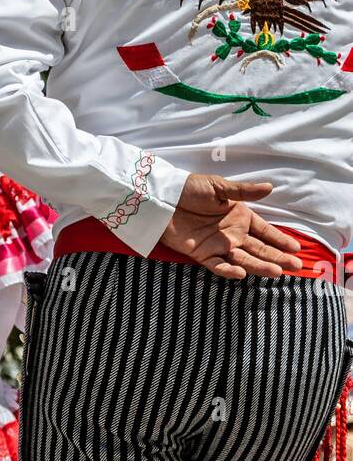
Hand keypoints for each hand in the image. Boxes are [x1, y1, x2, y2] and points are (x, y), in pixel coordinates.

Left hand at [159, 176, 300, 280]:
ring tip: (277, 272)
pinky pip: (217, 265)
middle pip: (259, 249)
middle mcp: (233, 234)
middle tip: (296, 266)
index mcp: (240, 217)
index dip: (280, 240)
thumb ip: (243, 191)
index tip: (297, 249)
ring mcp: (218, 246)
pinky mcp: (201, 254)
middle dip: (278, 257)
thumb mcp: (219, 186)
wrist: (164, 199)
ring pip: (243, 260)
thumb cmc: (191, 189)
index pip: (265, 232)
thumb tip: (270, 187)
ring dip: (259, 266)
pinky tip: (242, 274)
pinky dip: (228, 270)